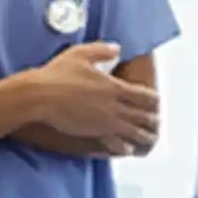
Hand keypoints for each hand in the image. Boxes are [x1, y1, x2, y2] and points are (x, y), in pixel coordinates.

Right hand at [27, 43, 159, 146]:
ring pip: (133, 132)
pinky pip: (116, 143)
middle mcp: (114, 106)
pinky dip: (124, 147)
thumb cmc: (58, 74)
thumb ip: (102, 50)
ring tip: (150, 140)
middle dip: (152, 119)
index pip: (144, 95)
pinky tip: (128, 149)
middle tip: (157, 123)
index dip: (153, 100)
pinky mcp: (94, 134)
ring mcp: (105, 122)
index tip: (156, 102)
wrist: (40, 96)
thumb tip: (117, 48)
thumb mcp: (81, 54)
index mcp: (114, 87)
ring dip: (144, 136)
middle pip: (143, 116)